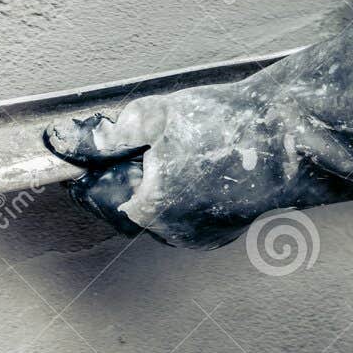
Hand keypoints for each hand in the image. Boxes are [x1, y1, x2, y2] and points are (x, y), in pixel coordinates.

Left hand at [43, 0, 352, 247]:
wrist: (294, 140)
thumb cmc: (227, 125)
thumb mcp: (154, 117)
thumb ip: (103, 135)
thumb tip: (59, 143)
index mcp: (146, 207)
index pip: (93, 195)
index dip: (83, 170)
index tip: (80, 150)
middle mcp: (170, 232)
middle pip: (120, 207)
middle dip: (114, 179)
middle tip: (120, 144)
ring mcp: (199, 235)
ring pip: (153, 214)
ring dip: (146, 187)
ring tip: (161, 150)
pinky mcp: (221, 230)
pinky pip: (182, 216)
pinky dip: (175, 195)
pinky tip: (192, 165)